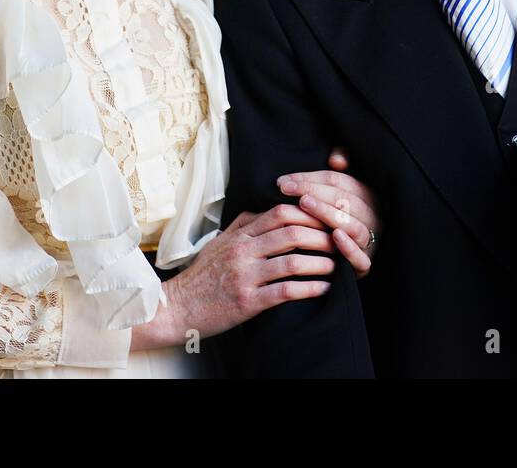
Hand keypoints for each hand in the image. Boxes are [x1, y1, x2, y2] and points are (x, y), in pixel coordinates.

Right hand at [161, 204, 335, 341]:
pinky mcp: (247, 301)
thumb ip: (244, 224)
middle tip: (340, 242)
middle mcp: (243, 251)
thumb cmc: (202, 275)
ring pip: (293, 262)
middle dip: (322, 236)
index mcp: (239, 235)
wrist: (176, 307)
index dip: (309, 213)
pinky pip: (285, 291)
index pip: (281, 213)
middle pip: (292, 233)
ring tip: (337, 266)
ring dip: (321, 263)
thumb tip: (267, 210)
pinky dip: (309, 288)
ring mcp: (245, 276)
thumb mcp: (219, 242)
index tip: (327, 219)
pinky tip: (323, 288)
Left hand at [276, 147, 380, 277]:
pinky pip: (362, 257)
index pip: (338, 181)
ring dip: (328, 213)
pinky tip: (334, 235)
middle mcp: (371, 218)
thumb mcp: (331, 197)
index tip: (283, 180)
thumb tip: (337, 159)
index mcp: (365, 198)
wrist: (329, 268)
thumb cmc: (327, 227)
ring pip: (353, 224)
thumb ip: (335, 175)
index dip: (310, 178)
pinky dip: (349, 246)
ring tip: (304, 203)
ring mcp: (369, 243)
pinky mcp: (364, 267)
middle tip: (287, 188)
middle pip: (345, 199)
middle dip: (314, 191)